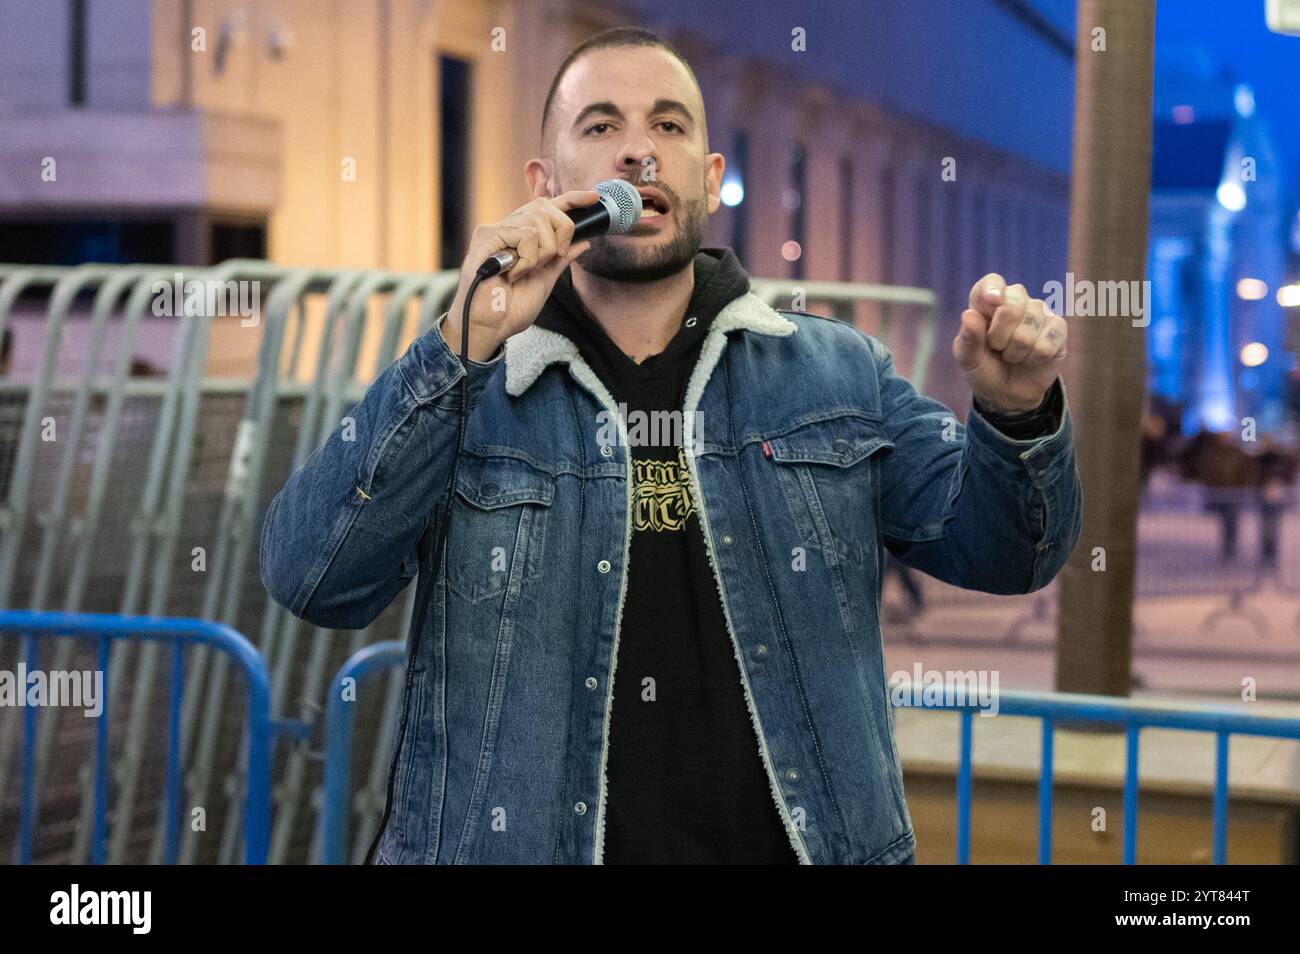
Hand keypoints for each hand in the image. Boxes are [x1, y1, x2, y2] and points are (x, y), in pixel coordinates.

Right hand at [442, 189, 597, 361]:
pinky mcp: (487, 235)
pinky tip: (512, 273)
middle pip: (547, 207)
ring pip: (538, 219)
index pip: (547, 207)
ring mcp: (496, 230)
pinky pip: (524, 234)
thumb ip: (562, 259)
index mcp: (521, 236)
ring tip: (523, 272)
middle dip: (561, 232)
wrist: (491, 326)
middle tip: (555, 257)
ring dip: (542, 252)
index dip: (570, 199)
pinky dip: (527, 259)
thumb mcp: (545, 280)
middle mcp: (508, 228)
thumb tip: (584, 242)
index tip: (593, 198)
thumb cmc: (511, 309)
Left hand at [953, 273, 1066, 412]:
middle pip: (1011, 306)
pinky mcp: (1058, 328)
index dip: (992, 289)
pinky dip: (1034, 359)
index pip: (992, 282)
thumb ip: (968, 338)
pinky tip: (1031, 359)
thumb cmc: (985, 368)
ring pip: (1028, 330)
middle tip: (997, 347)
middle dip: (999, 337)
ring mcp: (1039, 312)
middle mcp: (1016, 300)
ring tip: (1012, 355)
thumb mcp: (968, 359)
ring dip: (1016, 352)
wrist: (1007, 392)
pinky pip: (1046, 343)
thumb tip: (969, 315)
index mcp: (988, 301)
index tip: (992, 301)